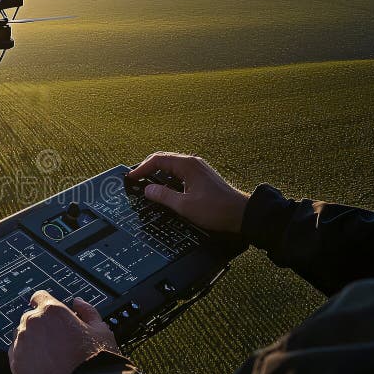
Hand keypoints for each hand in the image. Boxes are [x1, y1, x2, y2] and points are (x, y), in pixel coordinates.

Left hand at [8, 291, 117, 373]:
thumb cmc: (94, 360)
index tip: (48, 314)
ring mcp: (22, 342)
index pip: (39, 297)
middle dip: (40, 326)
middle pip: (30, 318)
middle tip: (54, 340)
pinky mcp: (15, 362)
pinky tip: (40, 365)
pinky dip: (25, 357)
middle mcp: (33, 323)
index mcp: (52, 310)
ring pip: (22, 336)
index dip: (45, 304)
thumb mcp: (100, 329)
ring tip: (48, 356)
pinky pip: (16, 354)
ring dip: (31, 341)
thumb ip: (87, 311)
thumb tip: (78, 303)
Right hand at [128, 152, 249, 232]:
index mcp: (187, 165)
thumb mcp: (185, 205)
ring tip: (146, 182)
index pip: (158, 160)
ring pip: (171, 166)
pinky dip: (167, 177)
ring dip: (157, 172)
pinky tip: (163, 188)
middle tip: (135, 178)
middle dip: (147, 167)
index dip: (141, 168)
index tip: (131, 177)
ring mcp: (198, 169)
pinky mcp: (201, 177)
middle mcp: (192, 163)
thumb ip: (163, 196)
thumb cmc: (216, 209)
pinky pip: (179, 172)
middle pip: (163, 159)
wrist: (242, 214)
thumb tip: (147, 190)